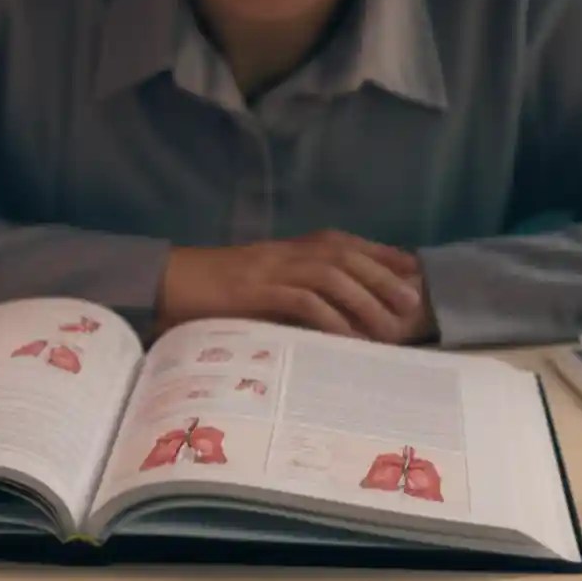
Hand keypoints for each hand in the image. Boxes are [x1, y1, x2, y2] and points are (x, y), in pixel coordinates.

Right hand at [156, 229, 431, 343]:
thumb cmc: (215, 291)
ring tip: (388, 327)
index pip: (345, 242)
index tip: (413, 270)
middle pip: (346, 256)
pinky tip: (349, 338)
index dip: (382, 254)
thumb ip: (295, 290)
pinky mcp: (256, 291)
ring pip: (331, 276)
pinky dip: (331, 318)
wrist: (168, 284)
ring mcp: (271, 269)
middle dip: (384, 277)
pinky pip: (302, 301)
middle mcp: (285, 251)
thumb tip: (336, 312)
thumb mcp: (263, 284)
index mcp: (289, 247)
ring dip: (364, 300)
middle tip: (411, 304)